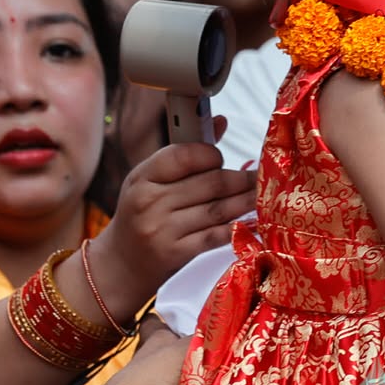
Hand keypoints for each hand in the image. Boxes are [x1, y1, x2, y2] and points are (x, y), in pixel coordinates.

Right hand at [89, 142, 257, 314]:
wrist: (121, 263)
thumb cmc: (140, 216)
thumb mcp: (151, 182)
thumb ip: (185, 154)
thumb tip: (221, 121)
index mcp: (142, 177)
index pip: (183, 155)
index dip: (211, 155)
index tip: (222, 159)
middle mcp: (149, 201)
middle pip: (210, 183)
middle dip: (241, 179)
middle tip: (262, 176)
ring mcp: (162, 229)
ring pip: (217, 209)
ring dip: (246, 201)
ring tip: (264, 195)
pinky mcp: (175, 253)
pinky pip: (216, 236)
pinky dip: (238, 227)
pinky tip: (253, 221)